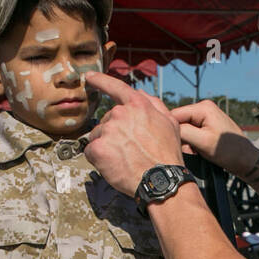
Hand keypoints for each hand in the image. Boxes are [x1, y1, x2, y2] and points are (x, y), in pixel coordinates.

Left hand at [84, 73, 183, 196]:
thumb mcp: (170, 123)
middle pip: (107, 120)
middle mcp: (120, 114)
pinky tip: (113, 165)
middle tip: (130, 149)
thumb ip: (154, 104)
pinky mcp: (98, 148)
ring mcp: (108, 130)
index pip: (115, 87)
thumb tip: (139, 93)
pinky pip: (91, 151)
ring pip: (98, 136)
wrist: (161, 180)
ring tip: (124, 159)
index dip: (100, 81)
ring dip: (106, 146)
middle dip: (114, 133)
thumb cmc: (167, 154)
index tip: (89, 77)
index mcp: (137, 105)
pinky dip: (98, 159)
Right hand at [170, 99, 256, 174]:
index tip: (174, 144)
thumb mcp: (202, 142)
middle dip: (181, 137)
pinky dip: (192, 142)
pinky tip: (200, 150)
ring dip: (186, 141)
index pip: (175, 114)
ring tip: (197, 151)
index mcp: (203, 107)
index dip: (171, 130)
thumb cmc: (228, 151)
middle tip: (191, 150)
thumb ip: (183, 132)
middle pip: (179, 121)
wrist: (245, 160)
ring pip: (184, 128)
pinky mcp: (207, 125)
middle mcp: (204, 107)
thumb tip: (166, 127)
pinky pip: (192, 132)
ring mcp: (206, 116)